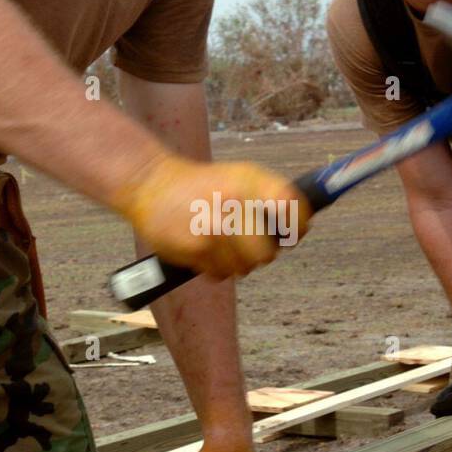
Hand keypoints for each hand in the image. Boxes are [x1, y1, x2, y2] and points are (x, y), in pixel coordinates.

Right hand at [115, 152, 309, 278]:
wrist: (151, 184)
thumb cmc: (203, 186)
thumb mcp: (240, 177)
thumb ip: (271, 198)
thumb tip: (301, 228)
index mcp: (250, 180)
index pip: (292, 208)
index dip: (298, 226)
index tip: (293, 232)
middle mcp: (235, 202)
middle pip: (270, 252)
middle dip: (263, 253)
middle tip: (251, 244)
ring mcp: (215, 227)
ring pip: (245, 267)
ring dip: (237, 263)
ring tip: (221, 243)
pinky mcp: (196, 247)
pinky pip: (221, 274)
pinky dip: (216, 268)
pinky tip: (204, 249)